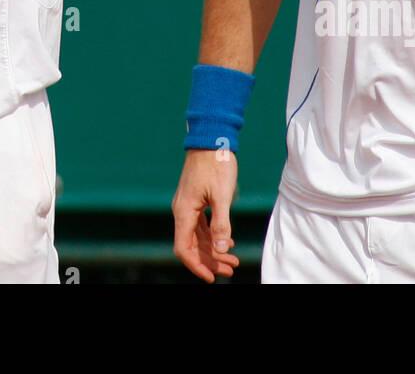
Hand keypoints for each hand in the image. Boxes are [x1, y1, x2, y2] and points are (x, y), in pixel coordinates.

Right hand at [172, 148, 240, 281]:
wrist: (211, 138)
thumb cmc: (216, 164)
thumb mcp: (222, 195)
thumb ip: (221, 224)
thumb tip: (220, 249)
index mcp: (184, 211)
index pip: (184, 248)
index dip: (197, 265)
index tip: (213, 277)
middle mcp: (182, 210)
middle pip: (191, 245)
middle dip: (209, 260)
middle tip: (231, 269)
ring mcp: (188, 205)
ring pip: (197, 236)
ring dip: (213, 249)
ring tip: (232, 259)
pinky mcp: (195, 199)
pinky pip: (200, 225)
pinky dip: (212, 236)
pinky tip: (227, 241)